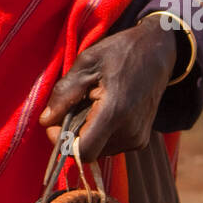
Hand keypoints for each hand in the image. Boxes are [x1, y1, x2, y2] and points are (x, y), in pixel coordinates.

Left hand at [38, 15, 177, 160]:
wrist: (157, 51)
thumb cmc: (120, 52)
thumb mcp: (86, 63)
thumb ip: (64, 94)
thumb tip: (45, 121)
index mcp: (115, 112)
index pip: (83, 151)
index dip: (62, 142)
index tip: (54, 123)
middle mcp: (130, 132)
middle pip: (88, 151)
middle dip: (71, 135)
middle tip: (71, 106)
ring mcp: (138, 138)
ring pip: (99, 150)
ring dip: (86, 133)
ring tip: (89, 104)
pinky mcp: (141, 140)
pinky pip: (110, 145)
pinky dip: (100, 133)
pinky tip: (101, 109)